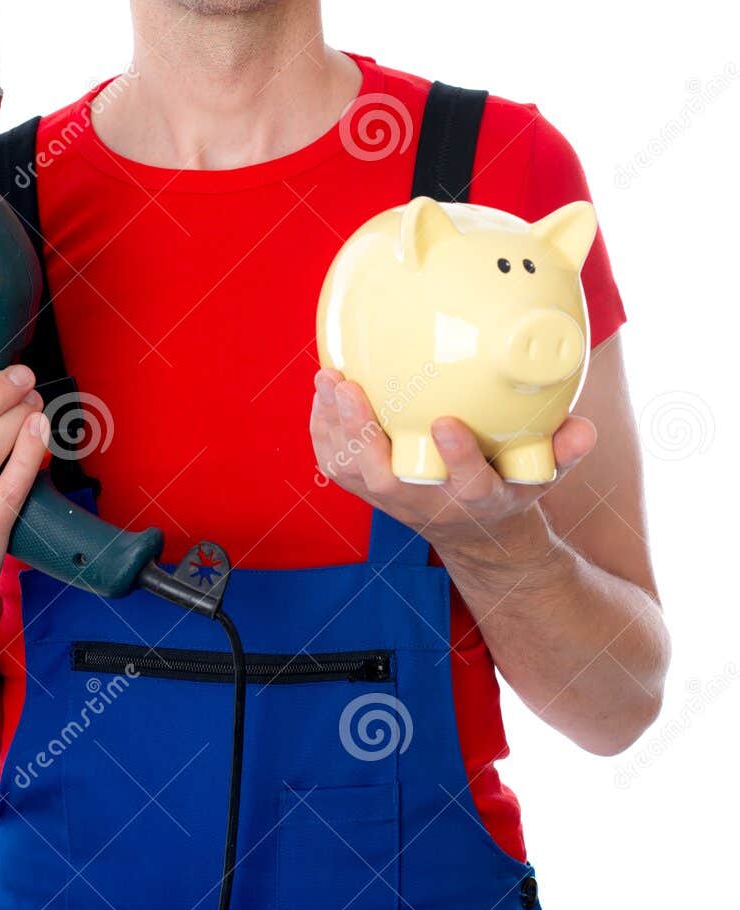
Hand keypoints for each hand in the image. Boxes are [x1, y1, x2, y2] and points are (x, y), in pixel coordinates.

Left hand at [310, 367, 595, 552]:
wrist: (472, 530)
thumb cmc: (507, 483)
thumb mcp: (541, 473)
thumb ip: (564, 451)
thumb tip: (586, 429)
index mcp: (478, 499)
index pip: (469, 484)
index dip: (457, 457)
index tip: (446, 422)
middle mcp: (430, 503)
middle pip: (390, 480)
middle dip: (366, 436)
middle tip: (350, 388)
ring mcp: (395, 501)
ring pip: (355, 472)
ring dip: (337, 427)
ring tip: (327, 378)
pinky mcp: (369, 494)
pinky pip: (337, 468)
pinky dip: (324, 433)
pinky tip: (322, 393)